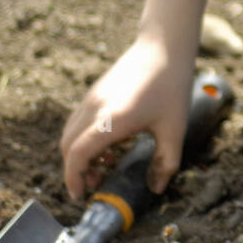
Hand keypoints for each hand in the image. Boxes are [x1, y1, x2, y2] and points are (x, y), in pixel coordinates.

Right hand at [59, 37, 194, 200]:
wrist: (164, 47)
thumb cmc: (172, 86)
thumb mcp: (175, 129)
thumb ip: (166, 162)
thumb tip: (156, 188)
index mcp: (112, 119)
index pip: (78, 154)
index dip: (74, 178)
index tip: (80, 195)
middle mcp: (95, 108)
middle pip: (68, 147)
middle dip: (76, 170)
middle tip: (96, 184)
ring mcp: (92, 98)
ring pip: (70, 133)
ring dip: (79, 154)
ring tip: (106, 165)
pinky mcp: (94, 92)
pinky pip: (78, 121)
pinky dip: (84, 138)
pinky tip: (110, 144)